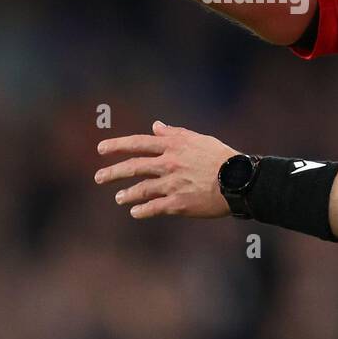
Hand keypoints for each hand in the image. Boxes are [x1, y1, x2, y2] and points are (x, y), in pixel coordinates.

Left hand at [94, 121, 237, 219]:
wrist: (239, 181)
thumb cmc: (221, 157)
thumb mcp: (198, 139)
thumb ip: (174, 133)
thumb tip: (156, 126)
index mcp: (173, 146)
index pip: (139, 143)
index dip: (117, 145)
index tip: (101, 149)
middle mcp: (169, 164)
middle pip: (134, 167)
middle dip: (113, 172)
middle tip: (98, 177)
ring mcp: (172, 185)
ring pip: (141, 189)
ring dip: (127, 194)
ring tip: (118, 198)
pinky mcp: (178, 204)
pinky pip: (154, 208)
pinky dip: (142, 210)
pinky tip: (135, 212)